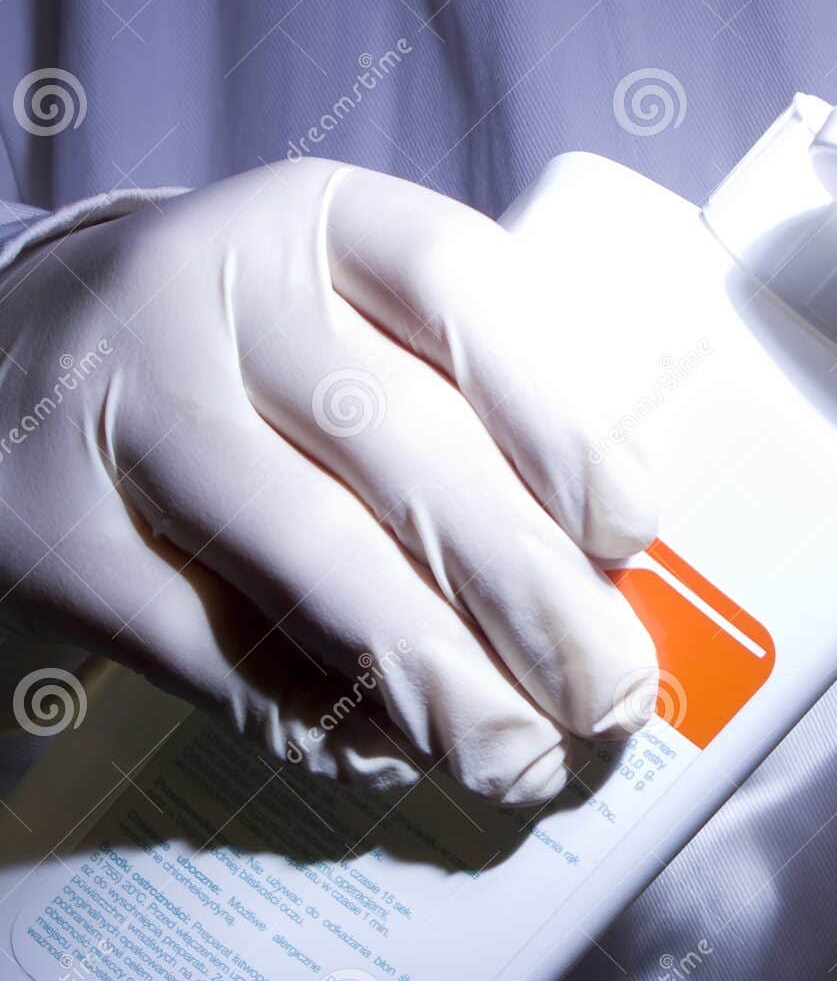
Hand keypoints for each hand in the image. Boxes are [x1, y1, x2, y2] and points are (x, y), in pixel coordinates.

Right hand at [0, 161, 657, 803]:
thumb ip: (469, 397)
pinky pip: (213, 648)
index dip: (557, 418)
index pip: (456, 285)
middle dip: (526, 594)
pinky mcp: (55, 531)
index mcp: (323, 222)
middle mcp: (215, 293)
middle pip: (400, 446)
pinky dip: (322, 718)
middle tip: (611, 695)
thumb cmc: (260, 355)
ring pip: (311, 562)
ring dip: (438, 683)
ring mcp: (124, 409)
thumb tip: (608, 572)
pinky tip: (400, 753)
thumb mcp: (354, 313)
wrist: (22, 355)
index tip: (631, 532)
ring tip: (522, 758)